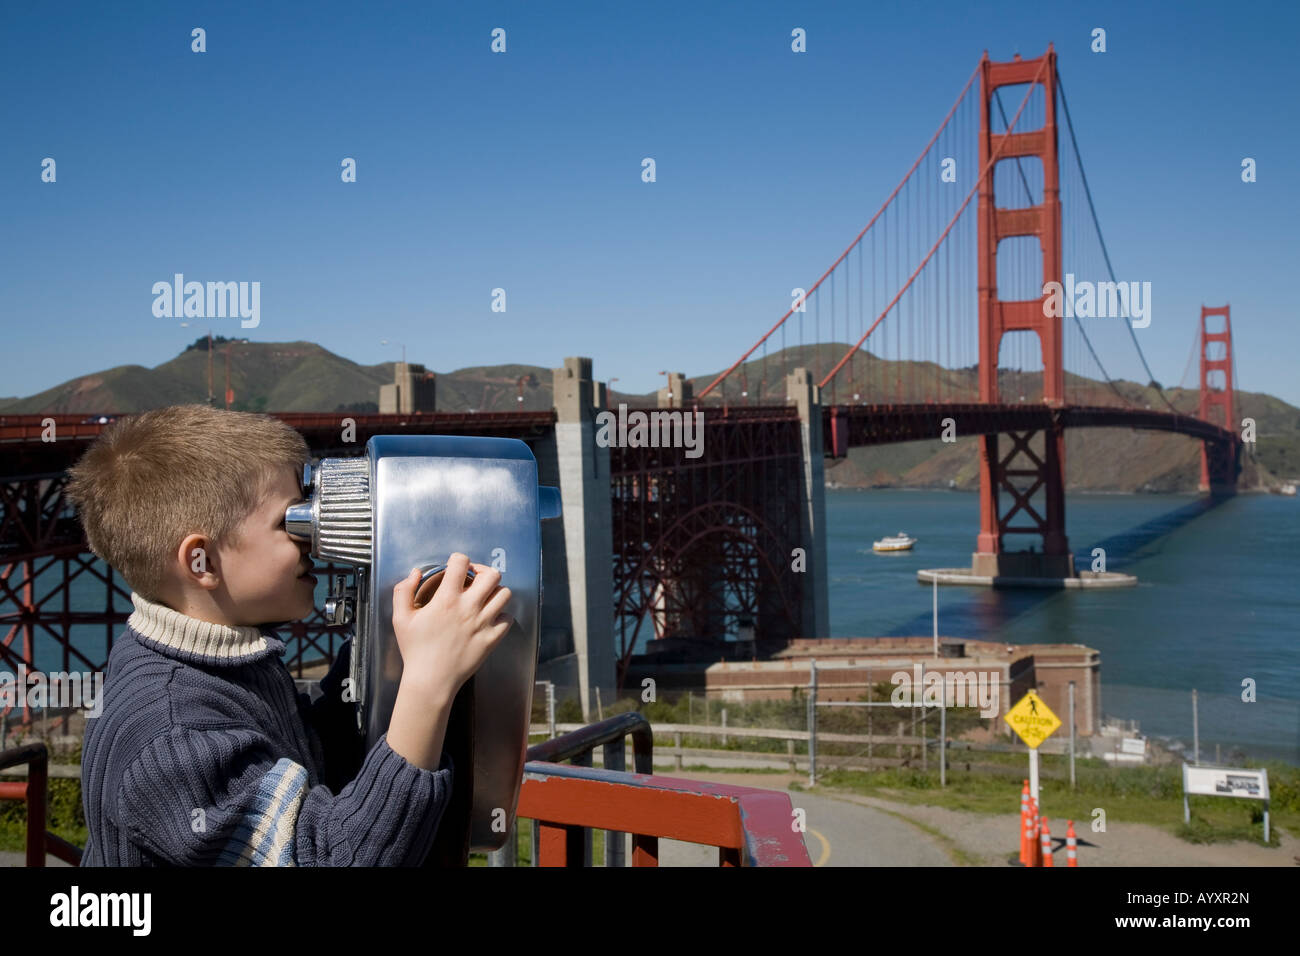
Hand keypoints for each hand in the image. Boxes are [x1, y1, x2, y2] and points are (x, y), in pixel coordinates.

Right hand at [390, 552, 513, 700]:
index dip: (458, 559)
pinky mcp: (492, 639)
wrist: (431, 680)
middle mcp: (469, 608)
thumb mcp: (400, 618)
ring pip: (504, 594)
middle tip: (475, 579)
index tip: (456, 567)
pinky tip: (490, 618)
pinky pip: (508, 618)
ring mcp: (483, 623)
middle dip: (483, 572)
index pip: (461, 563)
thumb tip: (415, 572)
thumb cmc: (415, 650)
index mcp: (446, 599)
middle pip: (492, 575)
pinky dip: (502, 615)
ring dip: (495, 592)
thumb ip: (404, 590)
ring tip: (484, 597)